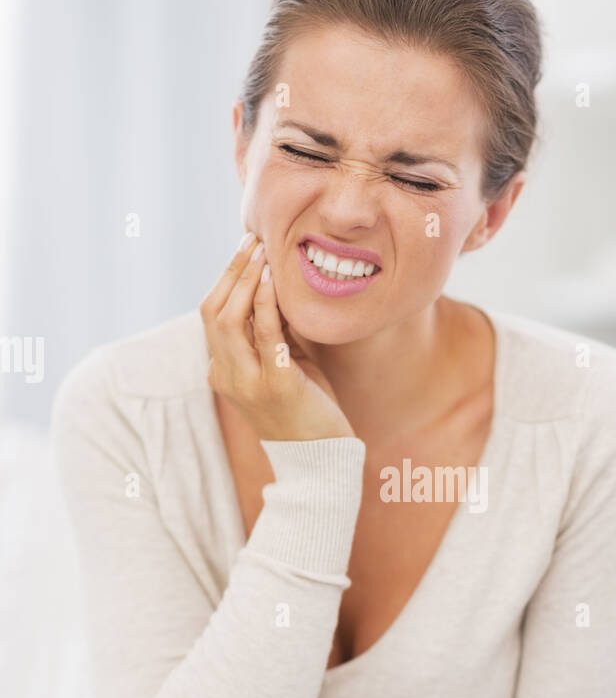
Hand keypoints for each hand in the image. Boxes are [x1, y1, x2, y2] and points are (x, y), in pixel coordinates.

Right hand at [201, 233, 354, 441]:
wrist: (321, 458)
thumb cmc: (307, 408)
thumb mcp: (285, 363)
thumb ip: (274, 331)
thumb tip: (275, 286)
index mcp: (223, 372)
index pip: (211, 316)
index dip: (225, 279)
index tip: (244, 249)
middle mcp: (227, 377)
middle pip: (212, 312)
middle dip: (231, 271)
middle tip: (251, 240)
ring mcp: (248, 383)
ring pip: (229, 320)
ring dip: (244, 279)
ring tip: (261, 251)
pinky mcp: (276, 385)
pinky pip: (264, 335)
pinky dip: (266, 302)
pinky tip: (275, 279)